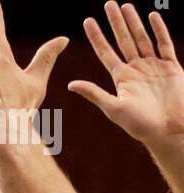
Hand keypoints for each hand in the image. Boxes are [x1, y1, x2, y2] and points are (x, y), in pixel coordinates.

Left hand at [69, 3, 183, 147]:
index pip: (106, 53)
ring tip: (125, 5)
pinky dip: (159, 30)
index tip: (88, 21)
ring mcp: (154, 67)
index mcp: (122, 79)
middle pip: (124, 40)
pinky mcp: (171, 67)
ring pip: (142, 38)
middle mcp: (136, 70)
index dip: (97, 37)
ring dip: (134, 22)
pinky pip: (164, 44)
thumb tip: (70, 84)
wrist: (167, 131)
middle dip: (116, 22)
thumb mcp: (114, 108)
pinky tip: (152, 15)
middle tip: (108, 3)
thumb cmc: (140, 125)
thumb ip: (94, 94)